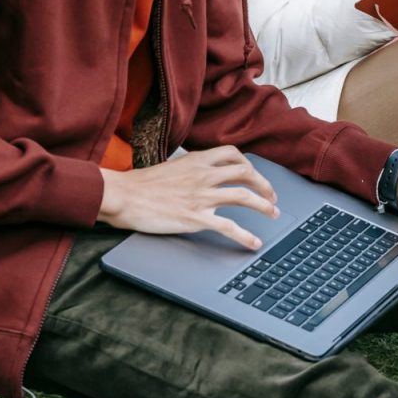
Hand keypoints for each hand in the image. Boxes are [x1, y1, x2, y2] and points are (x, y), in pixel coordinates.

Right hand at [96, 146, 279, 248]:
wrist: (123, 195)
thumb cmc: (141, 184)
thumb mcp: (171, 167)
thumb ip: (190, 169)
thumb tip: (201, 174)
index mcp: (197, 160)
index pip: (233, 154)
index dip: (248, 164)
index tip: (254, 175)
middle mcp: (203, 175)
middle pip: (246, 173)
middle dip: (264, 185)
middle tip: (272, 197)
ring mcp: (201, 196)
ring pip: (244, 196)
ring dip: (264, 206)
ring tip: (274, 214)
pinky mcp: (195, 218)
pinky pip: (228, 226)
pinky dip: (245, 236)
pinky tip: (254, 243)